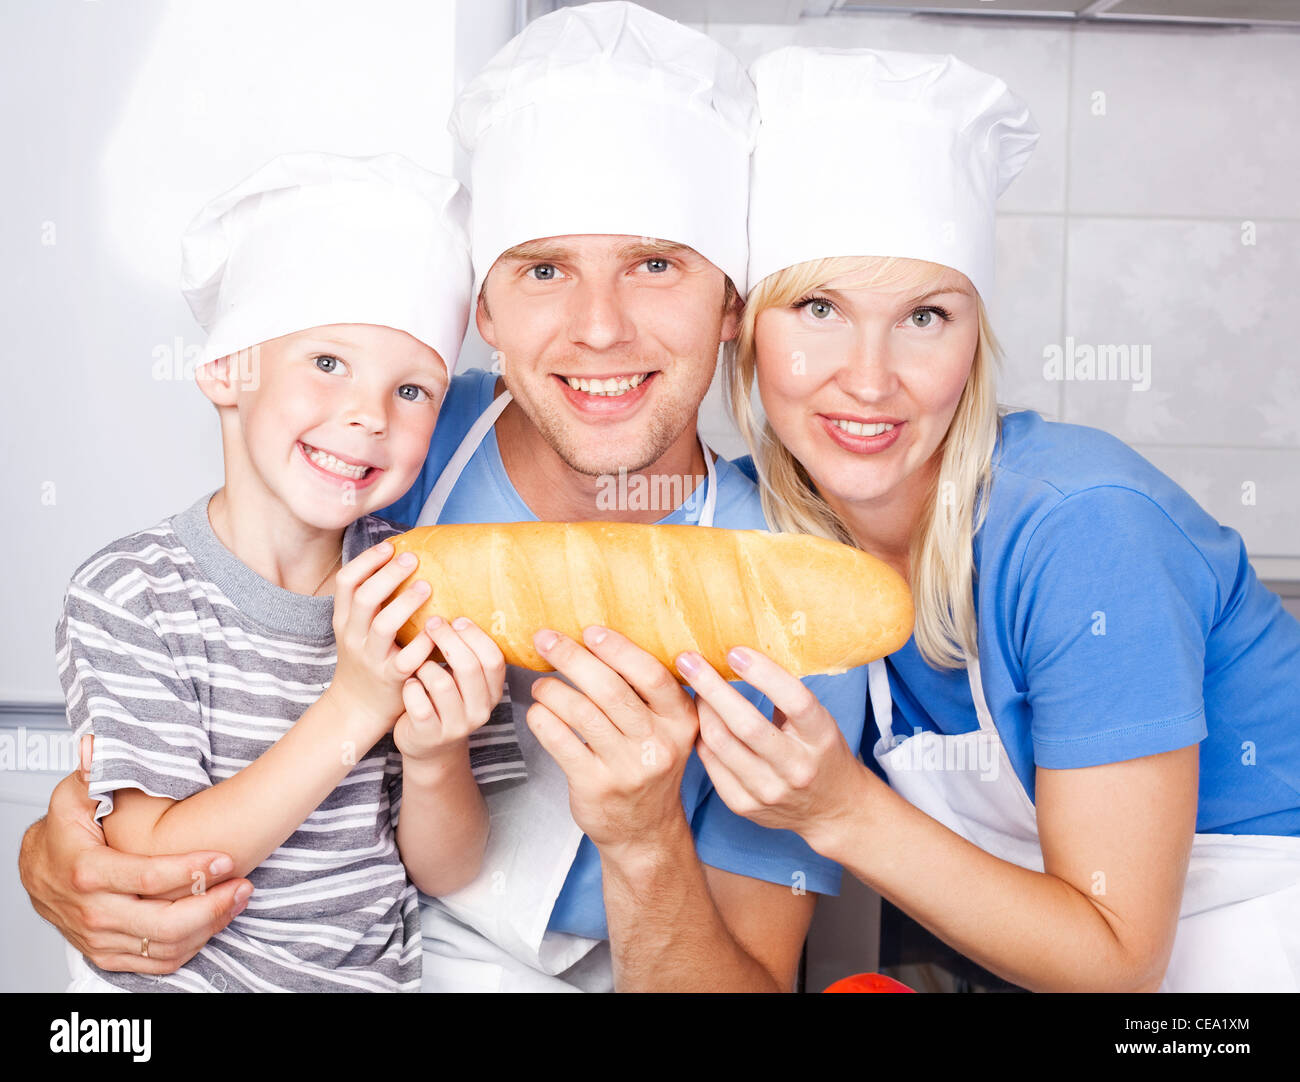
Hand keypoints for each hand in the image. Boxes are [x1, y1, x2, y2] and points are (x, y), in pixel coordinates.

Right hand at [19, 735, 251, 974]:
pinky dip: (192, 946)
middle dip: (211, 906)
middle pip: (163, 923)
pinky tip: (216, 922)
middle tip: (243, 885)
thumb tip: (98, 745)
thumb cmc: (62, 834)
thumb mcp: (72, 798)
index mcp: (88, 872)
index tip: (225, 859)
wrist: (36, 873)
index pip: (147, 878)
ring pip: (165, 947)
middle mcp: (94, 912)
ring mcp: (102, 938)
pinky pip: (158, 963)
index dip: (190, 871)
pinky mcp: (110, 954)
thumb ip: (95, 773)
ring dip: (209, 926)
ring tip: (239, 899)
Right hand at [327, 541, 438, 736]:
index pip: (346, 582)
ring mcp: (371, 658)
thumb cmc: (366, 658)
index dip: (366, 561)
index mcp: (344, 619)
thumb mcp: (357, 628)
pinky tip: (435, 630)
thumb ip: (371, 601)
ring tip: (426, 586)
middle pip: (365, 598)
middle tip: (413, 559)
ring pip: (384, 626)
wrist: (358, 706)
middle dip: (388, 574)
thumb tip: (399, 559)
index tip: (389, 546)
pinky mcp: (390, 678)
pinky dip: (422, 643)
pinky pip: (406, 659)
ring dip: (406, 603)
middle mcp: (353, 636)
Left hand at [394, 616, 506, 763]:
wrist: (427, 746)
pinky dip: (410, 687)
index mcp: (493, 692)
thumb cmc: (443, 701)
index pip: (494, 659)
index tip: (456, 618)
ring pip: (442, 683)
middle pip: (469, 667)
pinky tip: (408, 683)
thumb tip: (458, 608)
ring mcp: (456, 725)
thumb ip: (467, 653)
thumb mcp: (463, 681)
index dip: (475, 636)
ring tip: (418, 661)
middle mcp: (480, 710)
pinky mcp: (430, 734)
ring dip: (426, 666)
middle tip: (431, 622)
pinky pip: (418, 703)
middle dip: (447, 639)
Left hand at [526, 626, 698, 854]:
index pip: (652, 675)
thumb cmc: (649, 765)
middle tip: (546, 639)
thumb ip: (649, 692)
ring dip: (552, 690)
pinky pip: (561, 742)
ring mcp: (627, 768)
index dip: (619, 649)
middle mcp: (658, 744)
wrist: (645, 831)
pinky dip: (543, 720)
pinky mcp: (596, 786)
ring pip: (582, 713)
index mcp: (680, 721)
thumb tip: (602, 638)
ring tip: (541, 684)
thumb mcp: (668, 730)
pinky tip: (538, 712)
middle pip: (611, 690)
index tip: (590, 631)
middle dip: (572, 658)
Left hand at [677, 646, 866, 851]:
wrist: (832, 810)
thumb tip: (742, 653)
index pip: (795, 701)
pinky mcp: (744, 805)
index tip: (734, 651)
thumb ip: (787, 695)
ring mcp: (768, 791)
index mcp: (821, 738)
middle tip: (689, 660)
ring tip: (692, 685)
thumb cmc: (821, 753)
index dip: (763, 674)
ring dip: (701, 708)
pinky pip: (711, 763)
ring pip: (720, 743)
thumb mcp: (819, 722)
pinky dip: (701, 735)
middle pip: (746, 724)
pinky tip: (700, 717)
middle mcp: (796, 768)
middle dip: (712, 687)